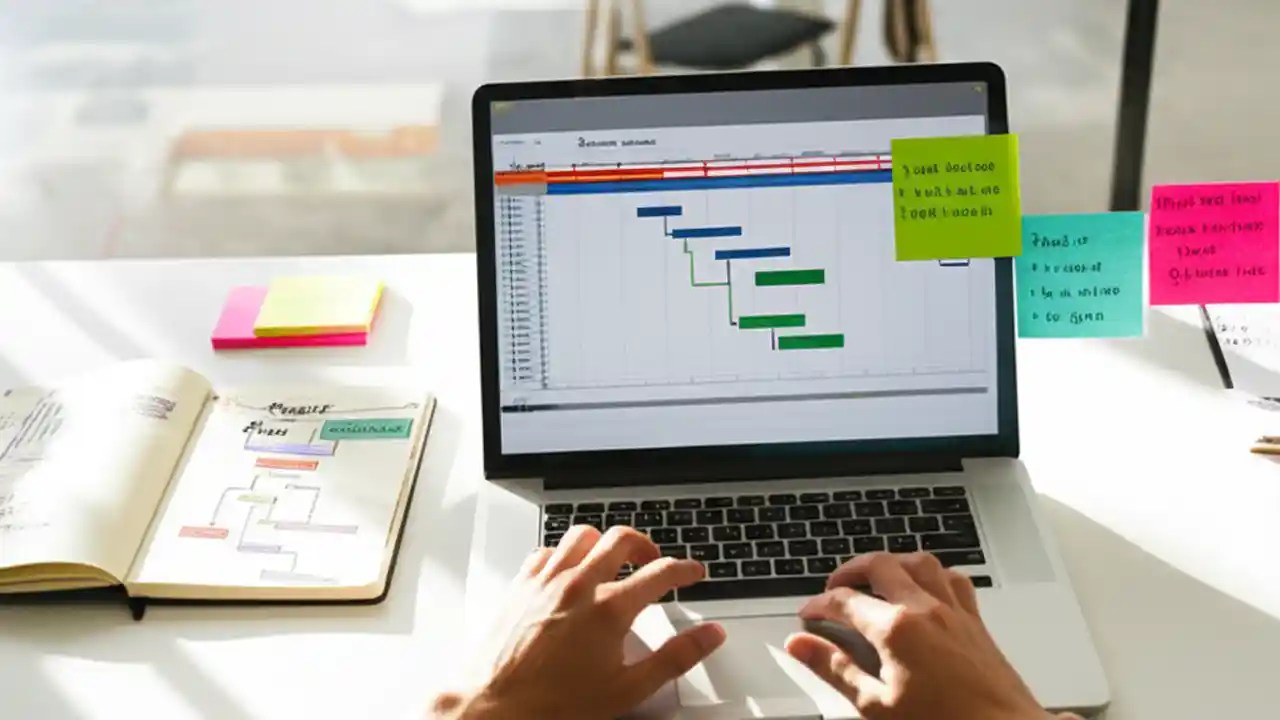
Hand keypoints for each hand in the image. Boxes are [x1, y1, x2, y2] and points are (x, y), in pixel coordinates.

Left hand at [431, 524, 725, 719]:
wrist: (497, 708)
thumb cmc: (556, 705)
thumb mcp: (629, 689)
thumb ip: (675, 658)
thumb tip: (709, 636)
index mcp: (610, 609)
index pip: (661, 573)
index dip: (685, 570)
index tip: (693, 572)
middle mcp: (579, 585)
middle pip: (622, 540)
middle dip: (646, 545)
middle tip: (654, 560)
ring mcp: (547, 581)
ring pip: (582, 535)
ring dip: (603, 542)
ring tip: (613, 558)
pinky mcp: (522, 584)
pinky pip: (547, 550)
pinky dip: (565, 553)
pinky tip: (569, 569)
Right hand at [786, 552, 1052, 719]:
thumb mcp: (876, 705)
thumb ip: (835, 670)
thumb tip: (801, 646)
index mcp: (896, 629)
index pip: (844, 601)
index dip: (818, 605)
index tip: (808, 616)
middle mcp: (925, 609)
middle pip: (879, 565)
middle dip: (850, 570)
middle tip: (833, 587)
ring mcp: (953, 611)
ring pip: (919, 562)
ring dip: (891, 562)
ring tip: (874, 575)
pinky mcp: (975, 622)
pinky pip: (953, 579)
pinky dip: (933, 574)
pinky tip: (925, 586)